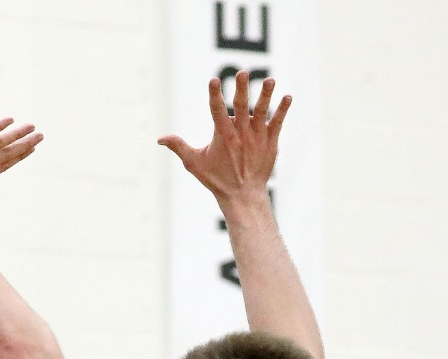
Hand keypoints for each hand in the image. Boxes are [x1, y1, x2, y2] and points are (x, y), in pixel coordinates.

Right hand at [159, 71, 290, 207]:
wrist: (243, 196)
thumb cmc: (217, 179)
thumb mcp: (195, 164)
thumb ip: (179, 147)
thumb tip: (159, 139)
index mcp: (222, 135)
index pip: (217, 110)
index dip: (215, 94)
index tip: (213, 80)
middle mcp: (241, 133)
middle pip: (241, 106)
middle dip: (241, 89)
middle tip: (242, 72)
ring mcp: (257, 136)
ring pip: (262, 111)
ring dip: (266, 95)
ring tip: (270, 79)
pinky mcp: (270, 142)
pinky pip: (278, 122)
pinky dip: (283, 110)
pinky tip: (288, 97)